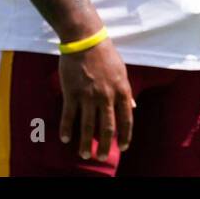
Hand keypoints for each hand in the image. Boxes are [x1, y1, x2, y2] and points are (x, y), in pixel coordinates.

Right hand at [59, 37, 134, 160]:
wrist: (85, 40)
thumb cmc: (106, 54)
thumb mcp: (122, 71)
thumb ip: (126, 91)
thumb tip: (133, 106)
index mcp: (122, 90)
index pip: (127, 119)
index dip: (126, 135)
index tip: (124, 147)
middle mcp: (106, 96)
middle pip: (107, 127)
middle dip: (106, 145)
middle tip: (102, 157)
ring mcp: (88, 96)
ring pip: (87, 125)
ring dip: (86, 142)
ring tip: (85, 154)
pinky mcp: (72, 93)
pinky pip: (69, 115)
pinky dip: (67, 129)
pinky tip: (66, 139)